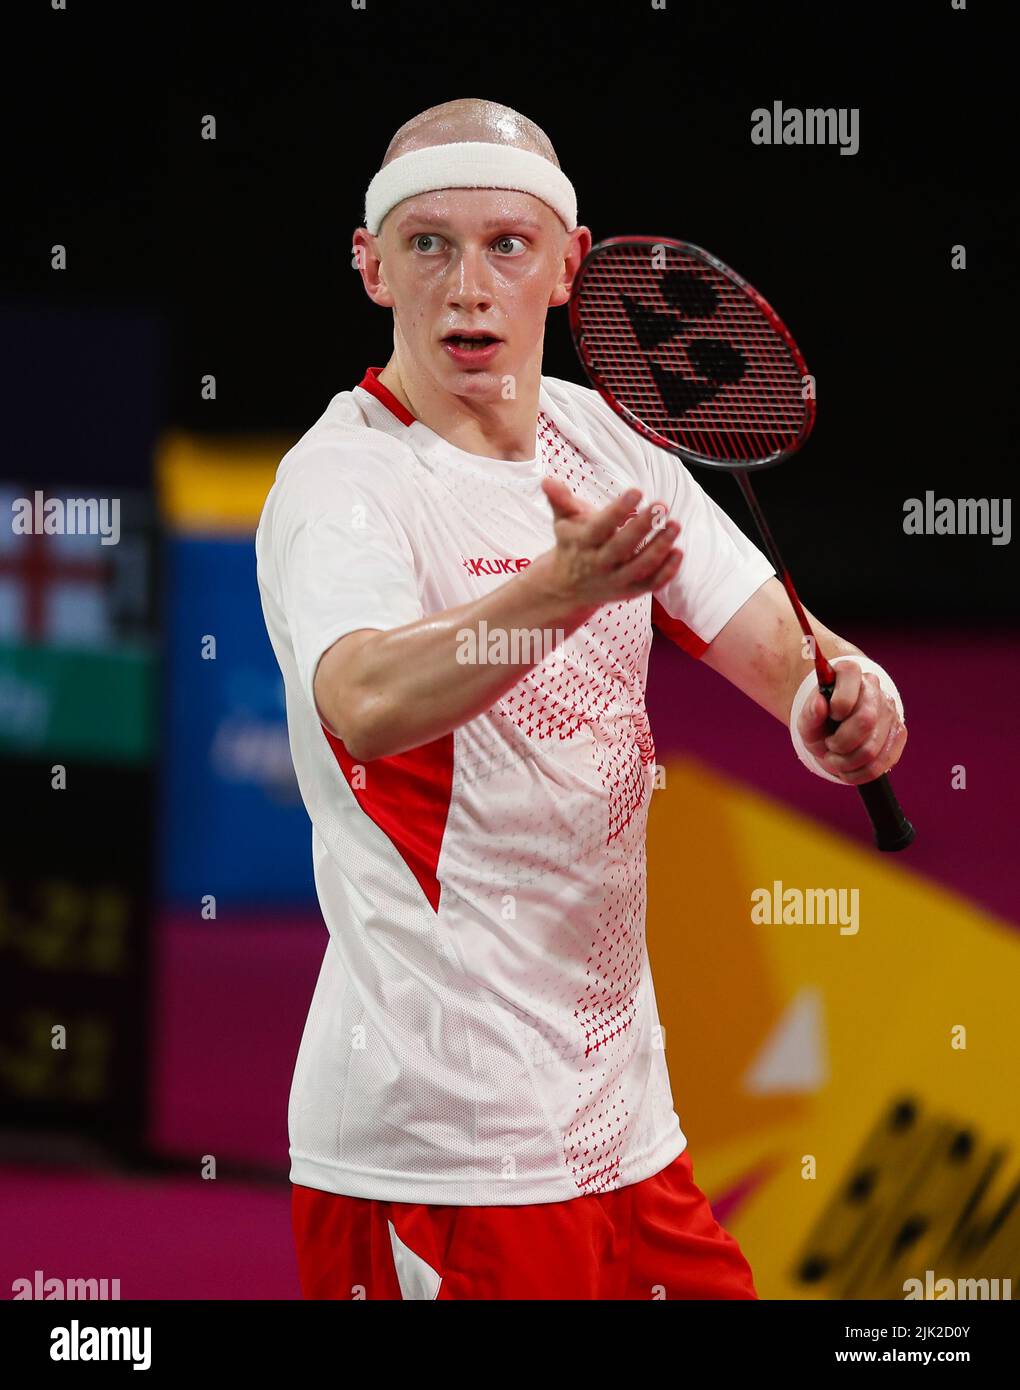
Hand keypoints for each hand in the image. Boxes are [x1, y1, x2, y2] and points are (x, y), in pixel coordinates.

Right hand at [532, 478, 682, 609]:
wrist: (567, 587)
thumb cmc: (572, 544)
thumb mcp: (562, 521)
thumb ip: (560, 499)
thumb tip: (548, 481)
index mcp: (582, 543)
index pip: (601, 526)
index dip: (618, 510)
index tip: (637, 491)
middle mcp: (598, 564)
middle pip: (623, 547)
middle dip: (644, 526)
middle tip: (662, 506)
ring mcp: (615, 580)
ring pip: (640, 567)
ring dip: (660, 547)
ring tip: (675, 525)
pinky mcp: (629, 591)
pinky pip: (651, 584)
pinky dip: (667, 571)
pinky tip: (678, 551)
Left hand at [798, 660, 907, 784]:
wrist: (834, 736)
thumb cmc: (820, 725)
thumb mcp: (807, 721)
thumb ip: (809, 713)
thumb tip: (819, 702)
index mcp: (848, 673)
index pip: (852, 677)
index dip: (839, 703)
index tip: (831, 716)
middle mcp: (874, 688)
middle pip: (865, 720)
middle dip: (840, 742)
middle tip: (829, 746)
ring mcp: (890, 711)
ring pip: (872, 748)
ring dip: (846, 762)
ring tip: (835, 760)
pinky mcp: (899, 733)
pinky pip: (883, 763)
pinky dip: (859, 773)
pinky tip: (847, 770)